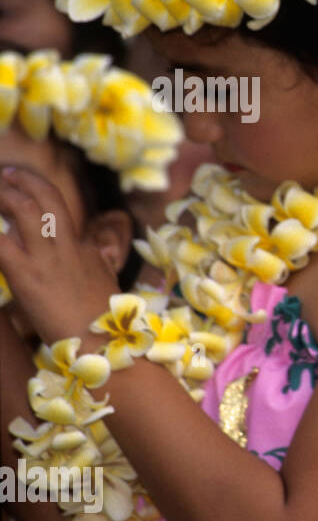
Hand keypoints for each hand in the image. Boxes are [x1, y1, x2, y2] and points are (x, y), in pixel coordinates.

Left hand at [0, 167, 119, 344]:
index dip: (38, 190)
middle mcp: (66, 247)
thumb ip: (94, 264)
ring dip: (4, 195)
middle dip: (22, 180)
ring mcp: (47, 260)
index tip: (20, 182)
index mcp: (84, 250)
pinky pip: (0, 244)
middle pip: (47, 196)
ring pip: (23, 208)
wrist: (103, 345)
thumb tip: (94, 253)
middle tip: (5, 175)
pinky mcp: (27, 276)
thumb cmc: (104, 326)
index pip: (60, 210)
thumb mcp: (103, 285)